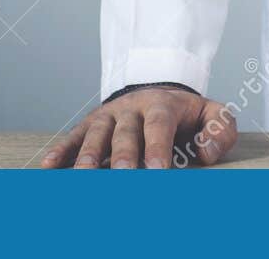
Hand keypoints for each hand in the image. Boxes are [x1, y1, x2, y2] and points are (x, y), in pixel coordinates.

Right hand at [40, 86, 238, 168]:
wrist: (159, 91)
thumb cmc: (187, 114)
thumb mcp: (212, 113)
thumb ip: (220, 129)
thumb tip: (206, 154)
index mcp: (163, 104)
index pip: (159, 124)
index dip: (157, 147)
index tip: (158, 171)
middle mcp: (132, 107)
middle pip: (125, 131)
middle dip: (123, 156)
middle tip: (124, 177)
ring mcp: (109, 115)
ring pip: (96, 135)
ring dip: (88, 157)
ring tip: (83, 178)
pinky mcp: (92, 123)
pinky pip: (74, 136)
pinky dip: (61, 151)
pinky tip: (49, 167)